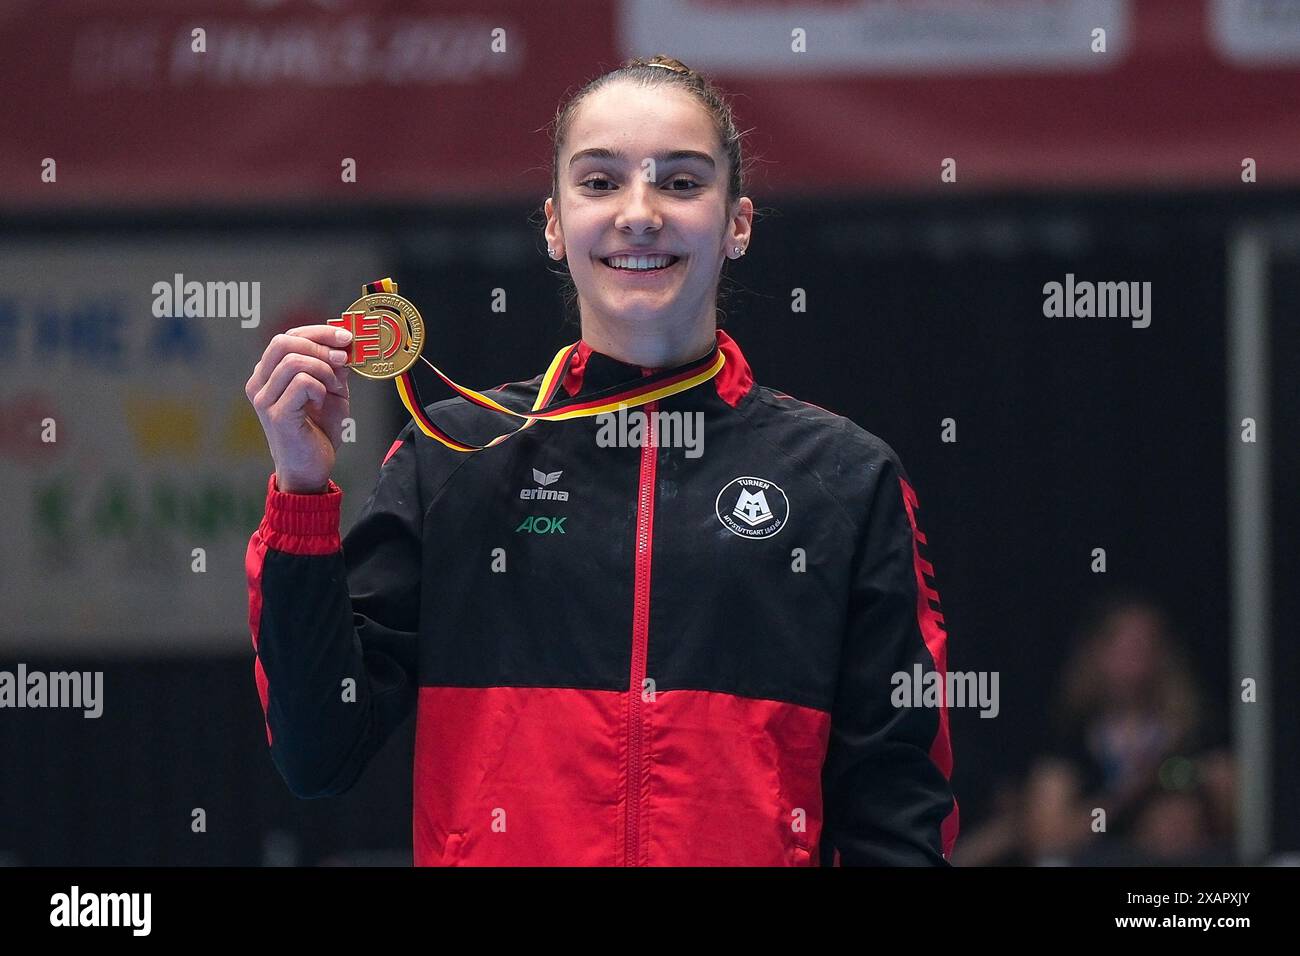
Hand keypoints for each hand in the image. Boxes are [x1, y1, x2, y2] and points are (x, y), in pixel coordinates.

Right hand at [245, 324, 352, 492]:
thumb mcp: (331, 390)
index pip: (288, 336)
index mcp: (269, 374)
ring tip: (333, 388)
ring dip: (323, 369)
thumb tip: (344, 343)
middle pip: (283, 341)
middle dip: (320, 345)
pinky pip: (300, 383)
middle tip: (342, 359)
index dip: (318, 332)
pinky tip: (322, 402)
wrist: (311, 469)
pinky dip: (320, 387)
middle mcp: (260, 384)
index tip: (345, 337)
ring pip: (293, 360)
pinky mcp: (276, 415)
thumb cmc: (319, 430)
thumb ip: (333, 367)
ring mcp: (264, 399)